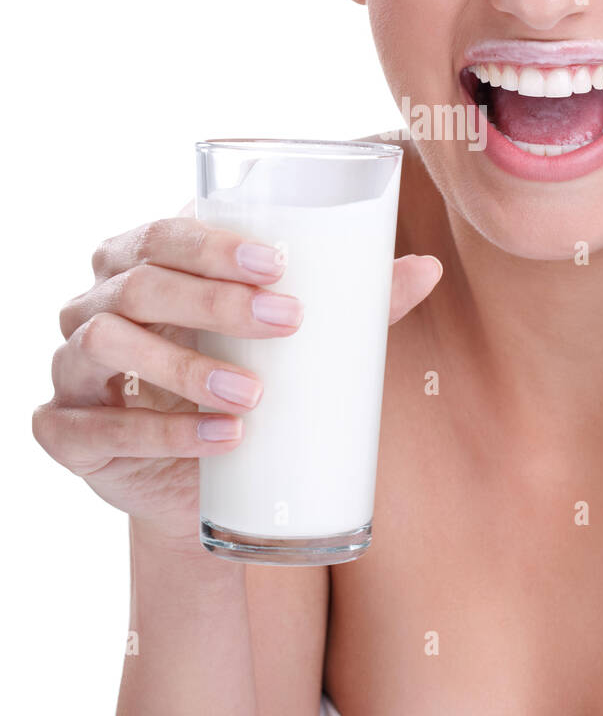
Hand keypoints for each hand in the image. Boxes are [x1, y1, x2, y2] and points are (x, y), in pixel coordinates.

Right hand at [34, 213, 442, 552]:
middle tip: (286, 322)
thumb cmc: (238, 380)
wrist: (199, 484)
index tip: (279, 265)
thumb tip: (427, 267)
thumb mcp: (290, 342)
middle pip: (138, 284)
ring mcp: (70, 368)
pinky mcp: (63, 433)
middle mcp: (94, 304)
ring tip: (253, 394)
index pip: (164, 232)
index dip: (213, 244)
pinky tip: (219, 440)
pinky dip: (158, 435)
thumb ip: (351, 303)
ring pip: (108, 345)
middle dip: (212, 300)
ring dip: (183, 367)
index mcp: (139, 261)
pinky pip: (96, 429)